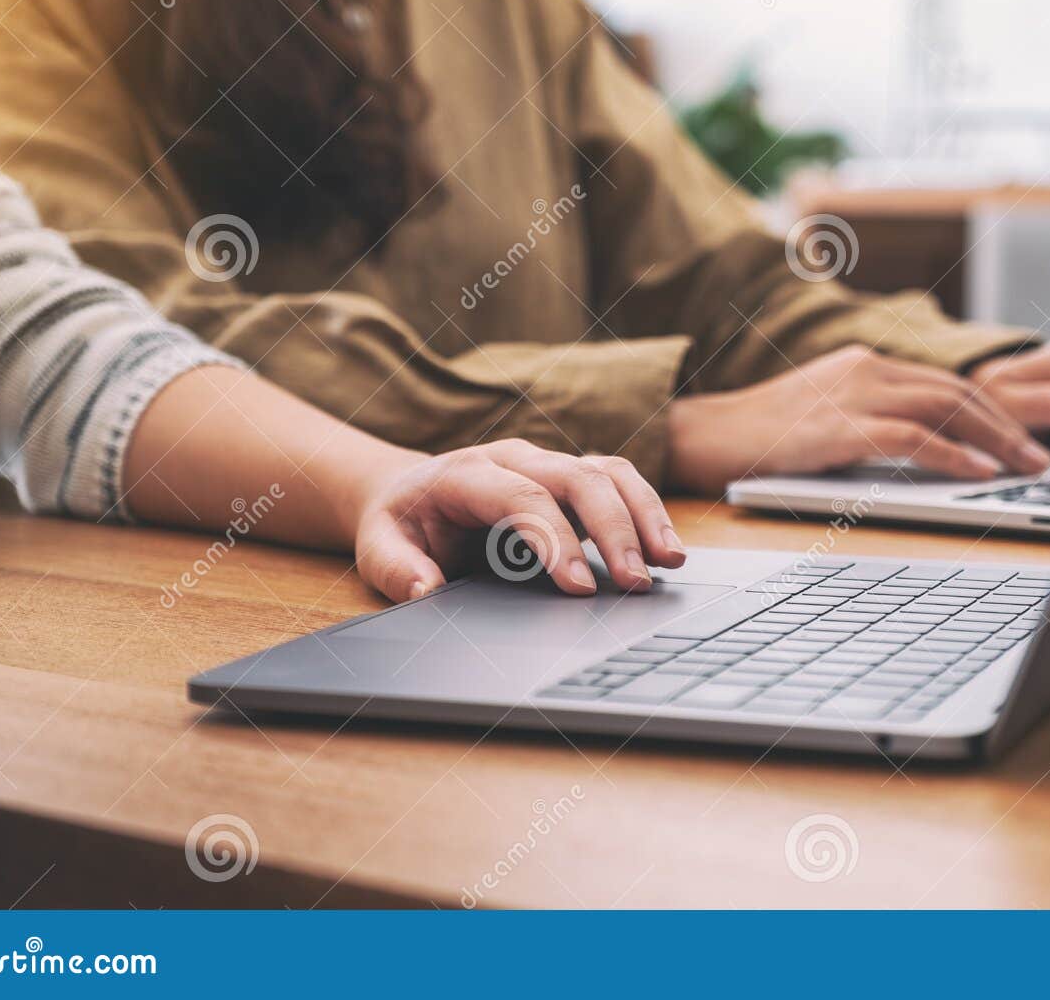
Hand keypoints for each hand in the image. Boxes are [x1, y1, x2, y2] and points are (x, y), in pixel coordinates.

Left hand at [350, 440, 685, 601]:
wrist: (409, 491)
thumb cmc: (402, 523)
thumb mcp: (378, 546)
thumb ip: (397, 568)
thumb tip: (426, 590)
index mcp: (467, 473)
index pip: (522, 497)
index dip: (556, 539)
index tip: (581, 587)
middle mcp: (515, 458)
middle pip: (578, 478)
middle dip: (614, 529)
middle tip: (635, 583)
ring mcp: (547, 465)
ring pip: (608, 472)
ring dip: (644, 514)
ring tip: (671, 561)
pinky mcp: (571, 479)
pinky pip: (617, 482)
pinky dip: (647, 511)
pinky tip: (666, 551)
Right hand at [665, 344, 1049, 494]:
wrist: (699, 436)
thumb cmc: (761, 440)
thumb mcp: (829, 422)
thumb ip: (876, 424)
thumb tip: (934, 452)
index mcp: (866, 365)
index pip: (948, 381)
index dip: (999, 405)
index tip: (1036, 429)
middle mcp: (865, 368)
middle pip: (958, 388)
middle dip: (1013, 419)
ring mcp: (850, 393)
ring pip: (944, 406)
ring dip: (995, 438)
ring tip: (1028, 466)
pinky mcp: (837, 425)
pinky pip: (910, 437)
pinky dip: (952, 454)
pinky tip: (978, 473)